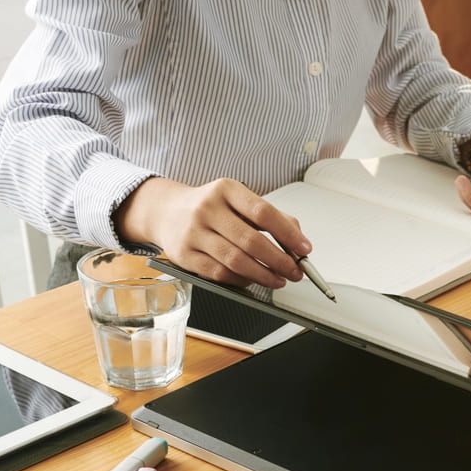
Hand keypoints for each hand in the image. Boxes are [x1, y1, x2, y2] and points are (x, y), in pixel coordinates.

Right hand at [113, 176, 307, 288]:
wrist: (165, 212)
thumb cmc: (211, 209)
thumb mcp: (239, 202)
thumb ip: (272, 218)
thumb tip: (299, 240)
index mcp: (227, 189)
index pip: (264, 212)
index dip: (288, 234)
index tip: (305, 249)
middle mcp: (207, 208)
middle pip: (251, 240)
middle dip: (280, 261)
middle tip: (295, 272)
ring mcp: (193, 232)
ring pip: (236, 260)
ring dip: (264, 275)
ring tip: (279, 280)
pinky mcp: (184, 255)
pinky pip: (219, 273)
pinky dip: (241, 280)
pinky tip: (253, 280)